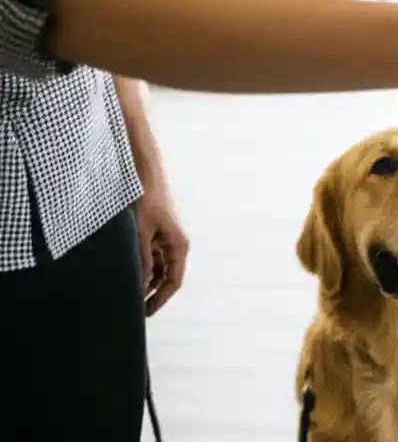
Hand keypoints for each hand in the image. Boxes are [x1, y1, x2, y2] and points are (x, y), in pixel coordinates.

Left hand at [134, 172, 189, 315]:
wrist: (145, 175)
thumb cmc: (146, 201)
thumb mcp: (141, 234)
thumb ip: (142, 260)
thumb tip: (141, 284)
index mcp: (178, 246)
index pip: (173, 281)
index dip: (160, 299)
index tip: (145, 313)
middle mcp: (175, 245)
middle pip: (166, 277)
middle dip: (152, 293)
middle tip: (133, 308)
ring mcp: (166, 240)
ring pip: (158, 268)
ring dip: (145, 280)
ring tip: (127, 293)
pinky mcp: (156, 234)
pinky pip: (151, 257)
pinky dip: (142, 267)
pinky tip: (127, 273)